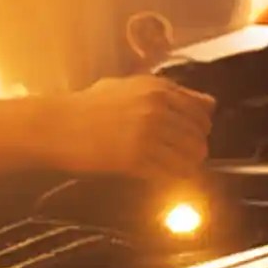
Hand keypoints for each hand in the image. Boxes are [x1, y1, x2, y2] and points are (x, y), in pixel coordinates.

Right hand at [39, 76, 214, 180]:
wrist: (57, 125)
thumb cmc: (88, 106)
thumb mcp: (129, 87)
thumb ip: (170, 94)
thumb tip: (210, 103)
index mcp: (157, 88)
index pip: (203, 110)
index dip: (200, 128)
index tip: (190, 137)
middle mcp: (157, 107)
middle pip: (200, 135)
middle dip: (194, 148)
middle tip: (181, 157)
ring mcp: (148, 132)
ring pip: (192, 155)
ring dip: (187, 166)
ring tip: (173, 169)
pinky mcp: (137, 157)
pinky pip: (172, 173)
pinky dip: (172, 179)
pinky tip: (162, 177)